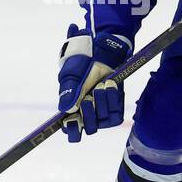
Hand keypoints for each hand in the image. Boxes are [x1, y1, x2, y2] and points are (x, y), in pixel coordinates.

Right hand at [57, 24, 131, 142]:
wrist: (103, 51)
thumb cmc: (83, 63)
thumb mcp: (72, 76)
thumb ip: (68, 93)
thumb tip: (66, 111)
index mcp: (72, 108)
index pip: (70, 129)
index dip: (72, 130)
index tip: (74, 120)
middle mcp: (87, 113)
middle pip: (90, 128)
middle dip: (89, 113)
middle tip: (88, 97)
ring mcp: (102, 110)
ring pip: (104, 121)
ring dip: (102, 102)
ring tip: (100, 85)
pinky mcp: (116, 106)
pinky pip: (116, 113)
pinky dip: (113, 98)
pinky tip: (109, 85)